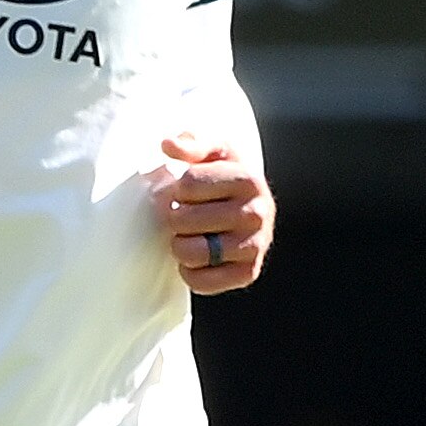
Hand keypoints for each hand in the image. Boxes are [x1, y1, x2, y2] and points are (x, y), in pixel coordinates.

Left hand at [151, 133, 272, 294]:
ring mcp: (256, 245)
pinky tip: (197, 259)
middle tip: (183, 215)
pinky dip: (189, 272)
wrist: (250, 212)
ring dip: (179, 245)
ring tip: (187, 236)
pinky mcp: (248, 273)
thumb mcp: (213, 154)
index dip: (177, 188)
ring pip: (192, 251)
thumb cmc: (223, 179)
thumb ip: (191, 144)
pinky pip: (201, 280)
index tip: (183, 191)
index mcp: (248, 178)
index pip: (189, 183)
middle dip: (175, 216)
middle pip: (185, 219)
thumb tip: (168, 144)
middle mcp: (257, 213)